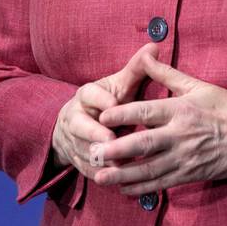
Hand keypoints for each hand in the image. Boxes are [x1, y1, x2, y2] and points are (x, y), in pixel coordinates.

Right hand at [51, 42, 158, 179]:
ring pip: (82, 149)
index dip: (100, 99)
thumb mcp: (121, 85)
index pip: (88, 93)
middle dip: (95, 134)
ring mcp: (72, 140)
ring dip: (98, 157)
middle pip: (79, 126)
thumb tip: (154, 46)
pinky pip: (84, 168)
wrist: (79, 126)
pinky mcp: (75, 159)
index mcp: (85, 96)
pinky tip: (116, 180)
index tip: (114, 104)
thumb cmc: (109, 102)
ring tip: (119, 163)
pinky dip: (99, 174)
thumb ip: (136, 69)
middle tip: (112, 140)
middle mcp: (74, 117)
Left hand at [92, 53, 226, 195]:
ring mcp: (186, 158)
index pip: (146, 112)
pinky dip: (141, 188)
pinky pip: (161, 183)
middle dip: (115, 150)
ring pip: (149, 169)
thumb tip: (146, 54)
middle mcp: (181, 135)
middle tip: (92, 152)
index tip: (101, 115)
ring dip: (122, 175)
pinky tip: (123, 189)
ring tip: (99, 177)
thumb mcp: (199, 86)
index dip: (122, 113)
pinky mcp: (190, 174)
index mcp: (182, 110)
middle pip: (143, 144)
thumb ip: (168, 74)